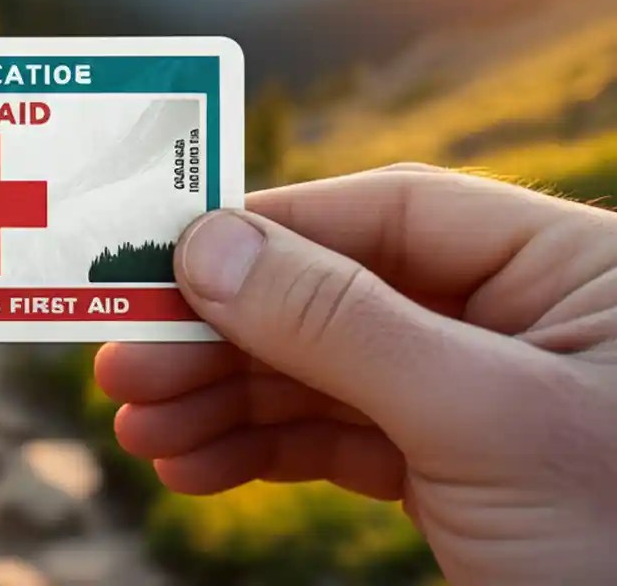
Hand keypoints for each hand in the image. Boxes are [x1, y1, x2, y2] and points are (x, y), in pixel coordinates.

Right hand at [95, 165, 616, 584]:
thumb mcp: (483, 417)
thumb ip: (343, 323)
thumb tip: (210, 247)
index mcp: (558, 268)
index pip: (385, 216)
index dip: (266, 232)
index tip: (161, 261)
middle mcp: (513, 320)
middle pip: (332, 298)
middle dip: (223, 339)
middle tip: (124, 365)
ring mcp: (475, 397)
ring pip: (321, 375)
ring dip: (223, 402)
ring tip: (140, 430)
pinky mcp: (449, 467)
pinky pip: (336, 440)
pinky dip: (261, 453)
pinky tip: (196, 464)